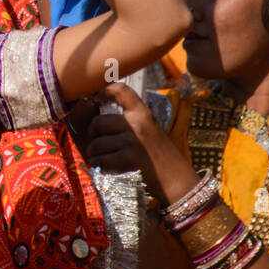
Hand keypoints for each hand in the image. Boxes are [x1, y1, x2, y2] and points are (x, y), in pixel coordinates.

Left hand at [79, 84, 199, 203]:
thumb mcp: (150, 130)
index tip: (96, 97)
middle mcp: (137, 124)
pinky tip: (103, 165)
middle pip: (98, 122)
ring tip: (99, 155)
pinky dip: (98, 164)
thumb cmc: (161, 155)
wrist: (176, 177)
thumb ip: (130, 123)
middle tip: (95, 139)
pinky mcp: (127, 158)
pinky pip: (100, 159)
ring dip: (94, 152)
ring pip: (96, 143)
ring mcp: (132, 141)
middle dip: (92, 133)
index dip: (104, 91)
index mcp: (143, 113)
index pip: (121, 91)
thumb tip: (97, 121)